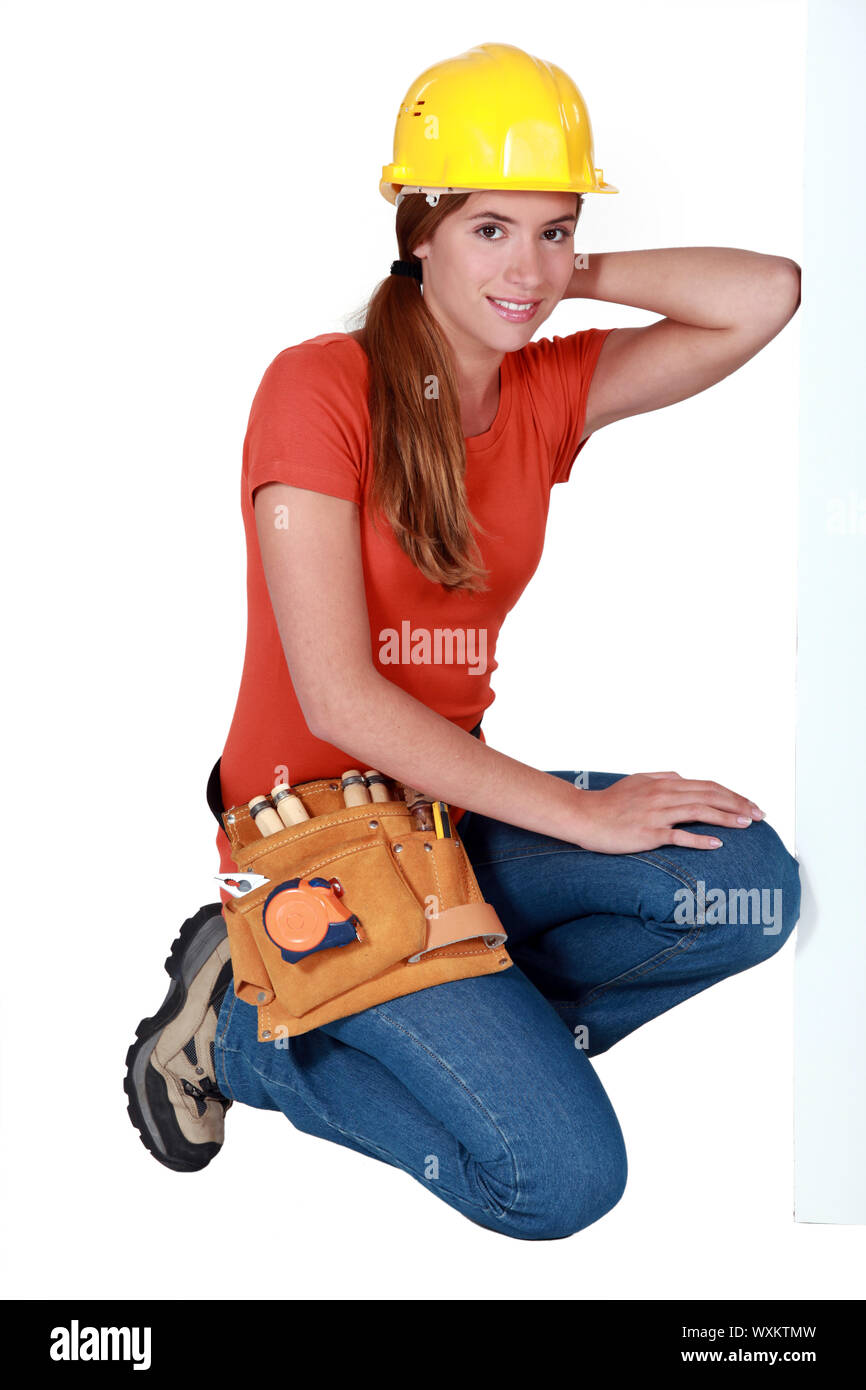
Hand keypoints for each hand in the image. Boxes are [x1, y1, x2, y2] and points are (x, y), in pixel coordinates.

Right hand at [570, 772, 763, 854]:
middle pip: (709, 796)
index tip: (750, 804)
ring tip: (747, 824)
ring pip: (699, 811)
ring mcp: (656, 814)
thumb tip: (684, 778)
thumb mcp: (638, 780)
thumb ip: (663, 777)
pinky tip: (717, 843)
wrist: (584, 816)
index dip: (732, 794)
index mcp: (665, 783)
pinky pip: (678, 835)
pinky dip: (699, 838)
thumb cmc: (610, 801)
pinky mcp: (648, 833)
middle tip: (759, 815)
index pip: (707, 785)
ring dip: (726, 817)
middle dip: (738, 804)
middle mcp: (664, 794)